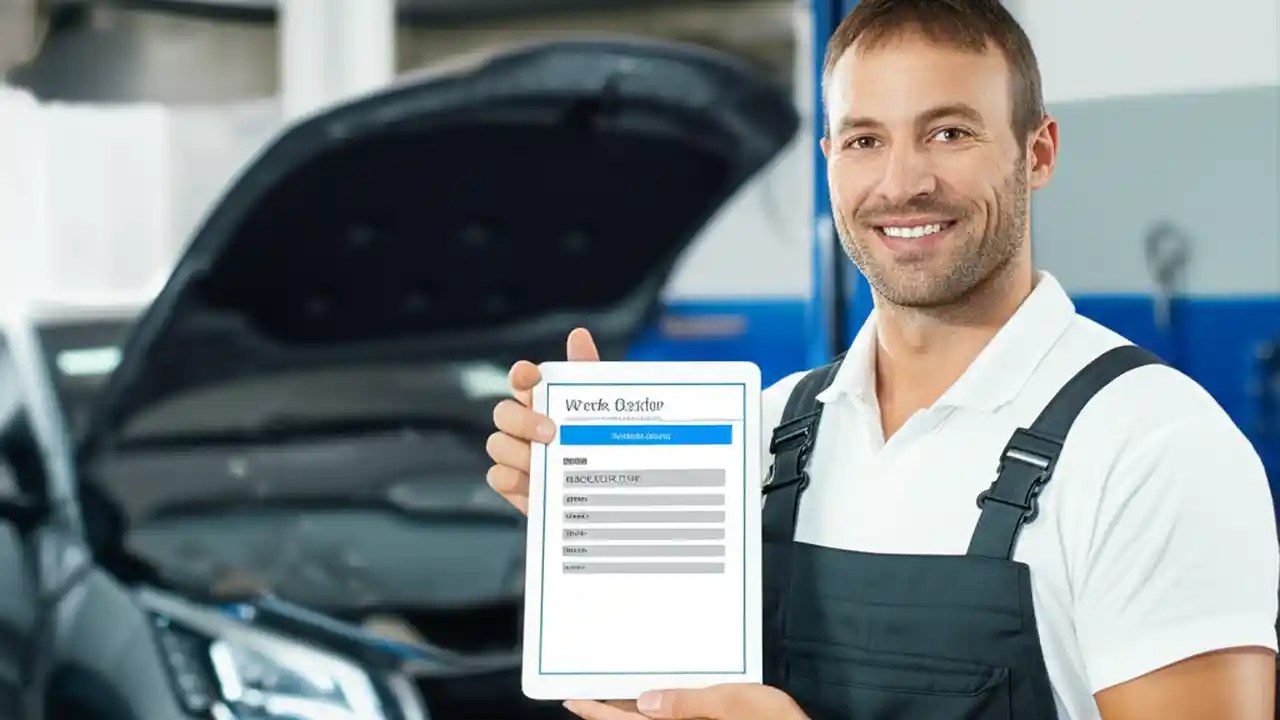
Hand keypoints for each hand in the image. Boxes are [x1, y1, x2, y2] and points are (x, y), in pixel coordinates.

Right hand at [485, 327, 599, 513]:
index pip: (521, 378)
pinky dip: (509, 478)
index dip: (521, 375)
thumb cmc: (601, 442)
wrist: (612, 491)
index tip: (531, 377)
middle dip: (522, 420)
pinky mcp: (515, 485)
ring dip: (516, 451)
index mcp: (543, 400)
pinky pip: (496, 476)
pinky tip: (530, 482)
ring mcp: (517, 455)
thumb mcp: (602, 407)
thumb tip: (578, 335)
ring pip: (496, 444)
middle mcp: (524, 425)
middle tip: (551, 432)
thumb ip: (588, 373)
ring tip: (543, 461)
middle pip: (502, 413)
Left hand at [562, 683, 807, 719]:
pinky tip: (661, 695)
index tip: (572, 699)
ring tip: (621, 688)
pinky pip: (676, 719)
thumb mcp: (734, 704)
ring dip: (636, 709)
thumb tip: (647, 702)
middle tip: (590, 688)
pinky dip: (663, 709)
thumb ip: (689, 703)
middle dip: (612, 708)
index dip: (594, 712)